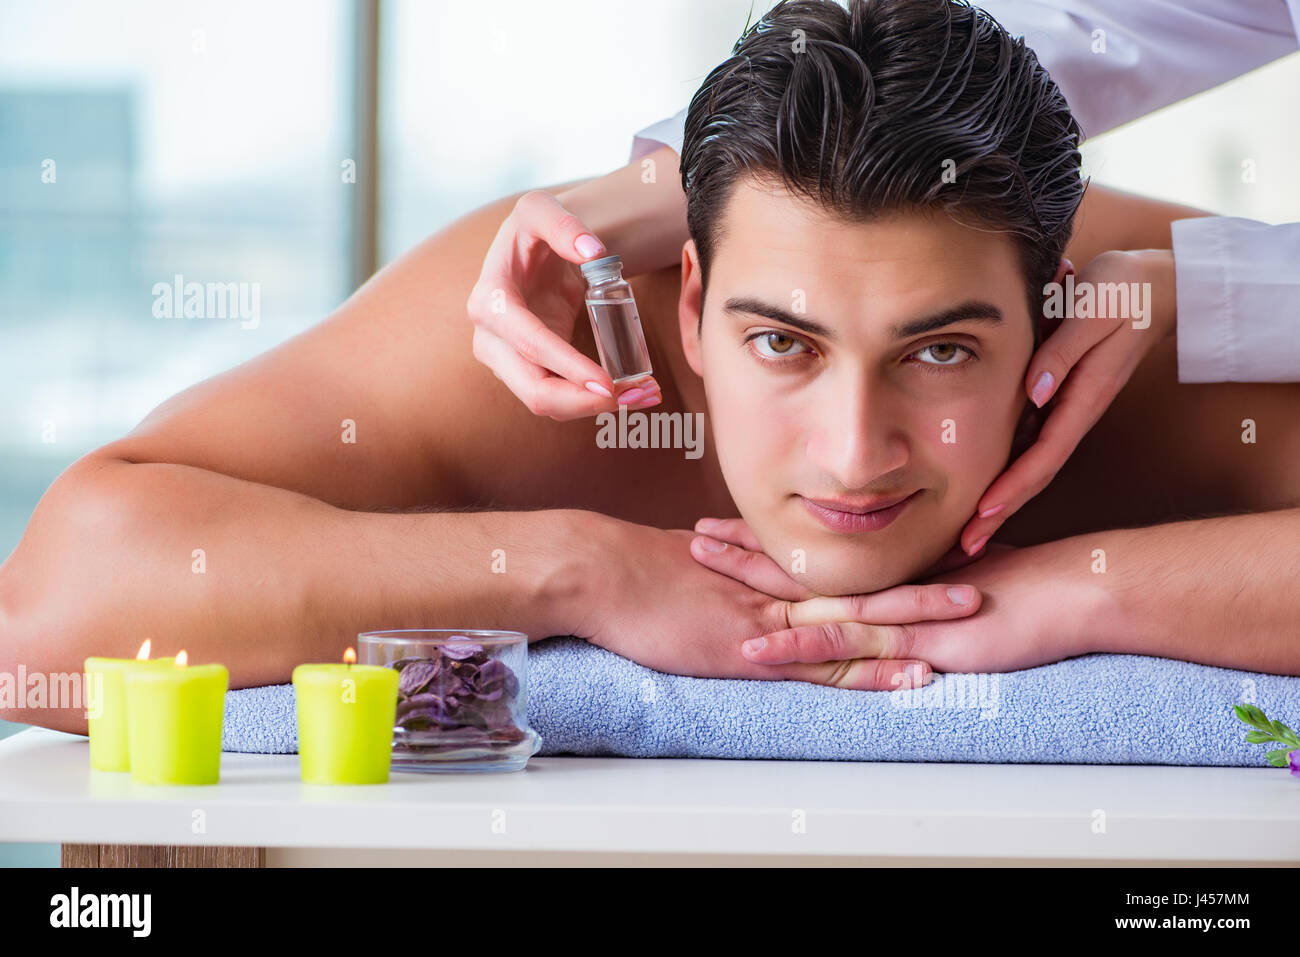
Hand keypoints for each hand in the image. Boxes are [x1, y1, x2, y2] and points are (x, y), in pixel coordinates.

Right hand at [465, 189, 661, 420]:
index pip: (529, 344)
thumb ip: (564, 225)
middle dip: (583, 402)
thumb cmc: (532, 229)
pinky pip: (560, 398)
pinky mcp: (529, 371)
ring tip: (644, 396)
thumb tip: (593, 251)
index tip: (607, 382)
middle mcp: (490, 340)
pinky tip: (632, 394)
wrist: (530, 250)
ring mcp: (507, 361)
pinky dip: (593, 402)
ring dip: (594, 408)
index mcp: (490, 301)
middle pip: (533, 390)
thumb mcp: (540, 209)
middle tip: (633, 396)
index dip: (566, 366)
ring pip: (547, 403)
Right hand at [570, 513, 953, 689]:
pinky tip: (907, 674)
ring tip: (970, 613)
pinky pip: (824, 664)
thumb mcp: (689, 569)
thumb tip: (737, 579)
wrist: (601, 572)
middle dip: (924, 578)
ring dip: (916, 616)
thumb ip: (726, 576)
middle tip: (979, 569)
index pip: (841, 565)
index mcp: (767, 568)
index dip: (891, 563)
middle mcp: (780, 587)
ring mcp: (771, 617)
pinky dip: (869, 670)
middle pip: (866, 582)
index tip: (934, 556)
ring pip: (859, 616)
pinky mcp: (754, 650)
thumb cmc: (632, 573)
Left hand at [693, 516, 1095, 674]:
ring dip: (748, 583)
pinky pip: (840, 645)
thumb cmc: (1027, 588)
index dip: (774, 541)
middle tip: (692, 534)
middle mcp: (881, 584)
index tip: (733, 524)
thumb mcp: (964, 586)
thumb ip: (928, 589)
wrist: (1069, 590)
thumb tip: (910, 591)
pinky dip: (793, 646)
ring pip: (803, 596)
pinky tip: (754, 648)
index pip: (819, 552)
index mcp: (889, 571)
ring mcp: (888, 611)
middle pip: (798, 567)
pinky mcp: (903, 641)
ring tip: (698, 566)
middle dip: (743, 550)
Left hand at [958, 249, 1175, 554]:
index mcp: (1082, 400)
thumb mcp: (1091, 312)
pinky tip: (984, 489)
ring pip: (1030, 465)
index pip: (1042, 456)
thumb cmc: (1123, 292)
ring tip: (968, 532)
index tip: (982, 514)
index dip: (1011, 488)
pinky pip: (1030, 444)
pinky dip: (1007, 471)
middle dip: (1000, 513)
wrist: (1158, 285)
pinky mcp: (1061, 399)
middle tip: (964, 547)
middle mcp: (1074, 413)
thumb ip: (1061, 353)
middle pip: (1034, 475)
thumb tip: (1033, 393)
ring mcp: (1068, 410)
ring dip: (1001, 500)